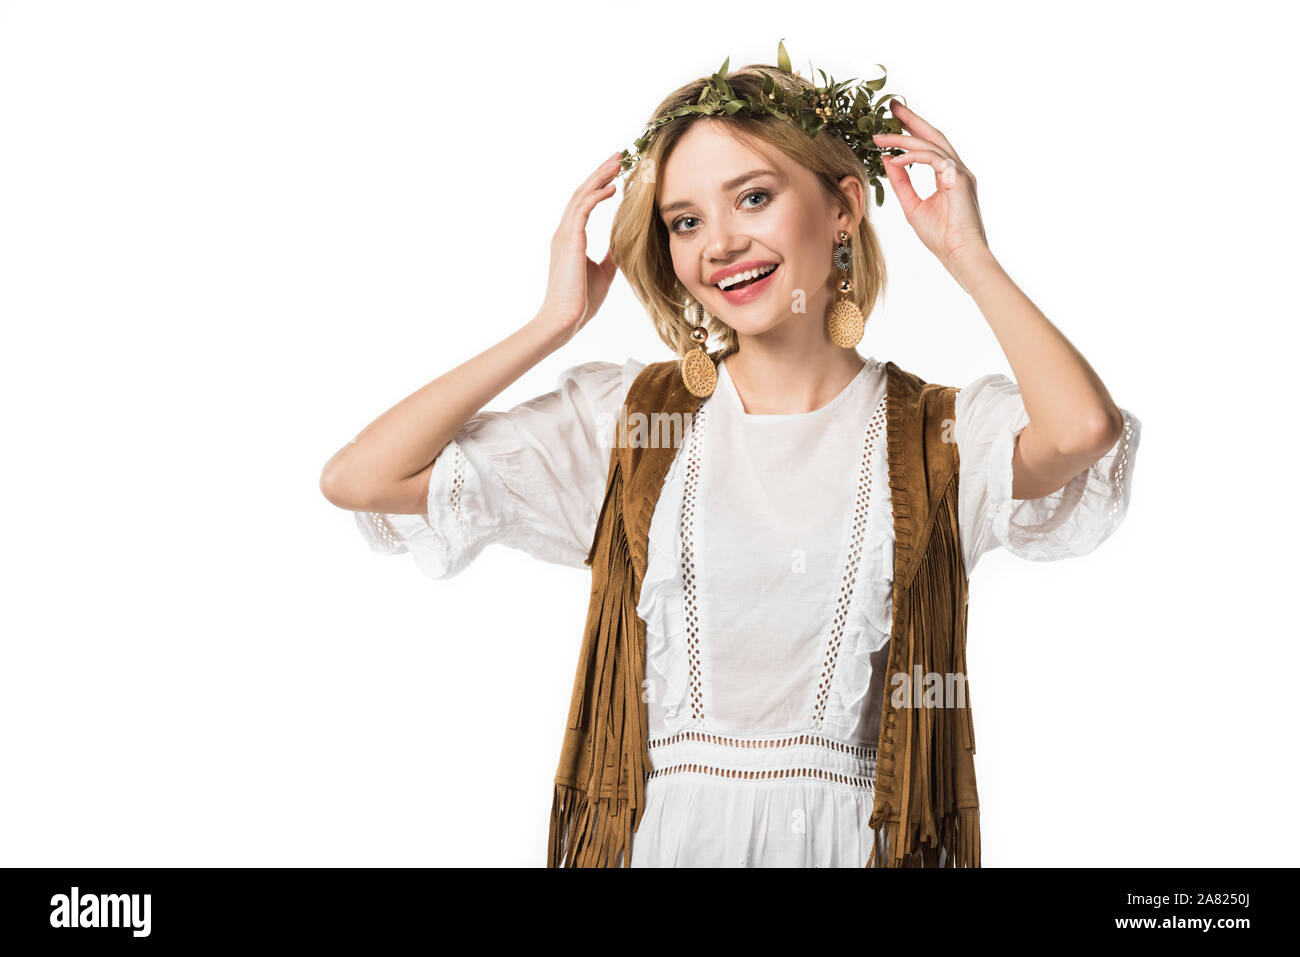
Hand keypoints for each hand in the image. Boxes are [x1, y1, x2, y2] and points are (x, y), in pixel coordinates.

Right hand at [540, 152, 622, 342]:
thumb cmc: (581, 301)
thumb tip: (624, 244)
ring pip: (581, 195)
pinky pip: (582, 209)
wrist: (565, 319)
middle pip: (582, 192)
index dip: (599, 184)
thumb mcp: (604, 272)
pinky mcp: (569, 240)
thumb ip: (611, 255)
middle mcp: (564, 232)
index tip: (616, 173)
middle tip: (618, 156)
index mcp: (570, 238)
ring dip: (600, 177)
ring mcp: (564, 234)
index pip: (584, 202)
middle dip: (600, 172)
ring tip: (617, 163)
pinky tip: (612, 186)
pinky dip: (597, 195)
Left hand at [873, 101, 990, 280]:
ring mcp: (960, 172)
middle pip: (933, 135)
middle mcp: (956, 169)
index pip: (928, 146)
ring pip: (931, 144)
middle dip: (911, 119)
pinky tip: (894, 159)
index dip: (910, 131)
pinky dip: (912, 157)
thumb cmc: (941, 237)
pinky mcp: (959, 178)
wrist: (959, 255)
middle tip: (891, 105)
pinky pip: (933, 159)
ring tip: (880, 135)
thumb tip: (887, 159)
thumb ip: (901, 183)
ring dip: (903, 138)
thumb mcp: (912, 206)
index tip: (890, 121)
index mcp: (948, 175)